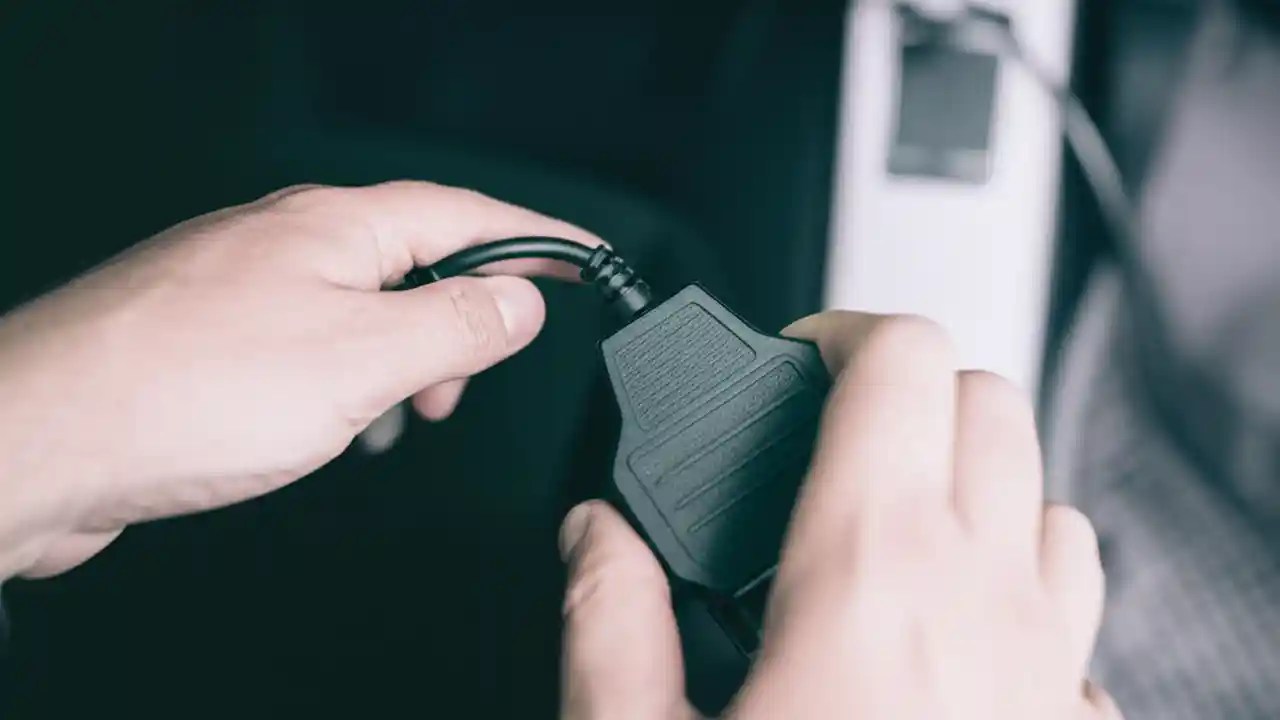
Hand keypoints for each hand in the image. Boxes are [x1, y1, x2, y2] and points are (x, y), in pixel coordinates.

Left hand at [0, 181, 600, 578]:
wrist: (40, 440)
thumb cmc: (181, 392)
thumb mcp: (360, 360)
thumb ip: (455, 325)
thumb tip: (520, 300)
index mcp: (335, 227)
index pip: (468, 213)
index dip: (537, 237)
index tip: (586, 256)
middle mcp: (287, 243)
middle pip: (412, 259)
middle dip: (458, 321)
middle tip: (470, 380)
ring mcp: (242, 287)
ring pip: (358, 310)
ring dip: (396, 364)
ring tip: (394, 420)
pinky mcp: (210, 340)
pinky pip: (308, 347)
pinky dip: (342, 388)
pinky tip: (327, 431)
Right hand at [557, 312, 1120, 718]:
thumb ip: (608, 620)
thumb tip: (592, 540)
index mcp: (871, 573)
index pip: (899, 361)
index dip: (844, 332)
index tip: (798, 363)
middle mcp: (986, 600)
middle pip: (988, 401)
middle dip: (910, 391)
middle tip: (835, 439)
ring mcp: (1052, 667)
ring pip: (1049, 498)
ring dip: (978, 484)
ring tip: (898, 533)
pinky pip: (1078, 614)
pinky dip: (1024, 589)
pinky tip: (958, 643)